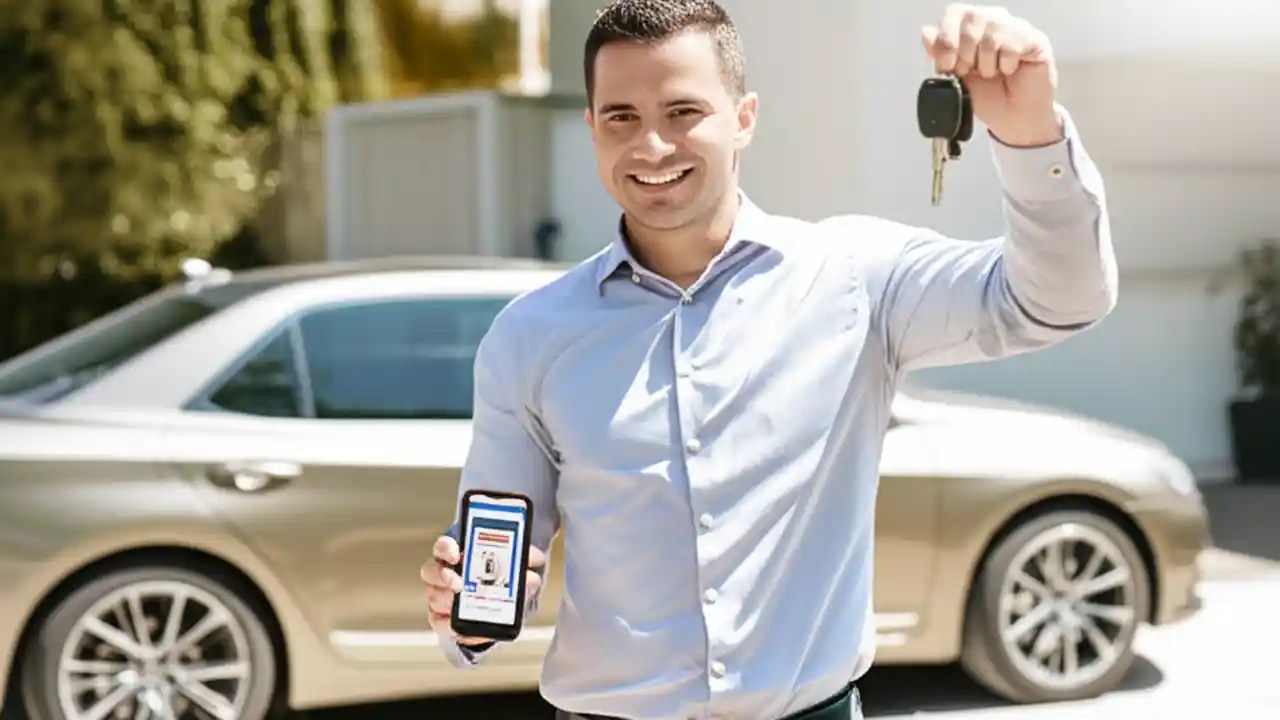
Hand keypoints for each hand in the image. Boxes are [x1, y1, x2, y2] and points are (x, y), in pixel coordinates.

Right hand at [421, 535, 546, 645]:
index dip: (445, 549)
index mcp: (454, 554)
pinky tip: (463, 626)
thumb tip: (533, 568)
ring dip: (448, 601)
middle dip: (443, 577)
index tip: (455, 554)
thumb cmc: (498, 575)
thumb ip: (524, 560)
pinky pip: (439, 623)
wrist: (497, 601)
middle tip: (459, 583)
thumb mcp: (514, 564)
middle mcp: (441, 573)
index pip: (442, 546)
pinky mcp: (440, 618)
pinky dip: (450, 626)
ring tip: (465, 604)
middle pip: (431, 572)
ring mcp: (438, 595)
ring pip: (434, 597)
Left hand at [921, 4, 1062, 146]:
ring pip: (991, 34)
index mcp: (970, 27)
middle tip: (972, 72)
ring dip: (987, 63)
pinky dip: (1006, 65)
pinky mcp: (1034, 39)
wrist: (1013, 119)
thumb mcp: (955, 77)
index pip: (953, 14)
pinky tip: (1009, 71)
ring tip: (992, 74)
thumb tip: (926, 32)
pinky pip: (1012, 45)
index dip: (946, 40)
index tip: (947, 65)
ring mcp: (1015, 27)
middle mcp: (992, 20)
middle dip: (965, 53)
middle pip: (972, 19)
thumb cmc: (988, 96)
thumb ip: (940, 54)